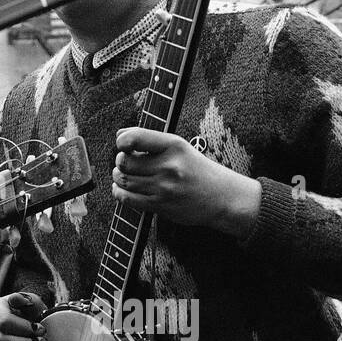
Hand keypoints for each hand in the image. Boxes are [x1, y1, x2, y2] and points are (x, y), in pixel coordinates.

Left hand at [112, 128, 261, 237]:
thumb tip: (119, 134)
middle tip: (126, 163)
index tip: (123, 145)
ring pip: (123, 180)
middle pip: (124, 161)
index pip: (136, 137)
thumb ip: (150, 139)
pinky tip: (123, 189)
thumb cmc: (197, 169)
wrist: (222, 198)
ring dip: (118, 177)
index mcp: (174, 145)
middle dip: (120, 161)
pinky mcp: (160, 205)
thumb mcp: (180, 147)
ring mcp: (164, 187)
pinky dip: (119, 193)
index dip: (122, 141)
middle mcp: (169, 166)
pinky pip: (127, 198)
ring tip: (125, 175)